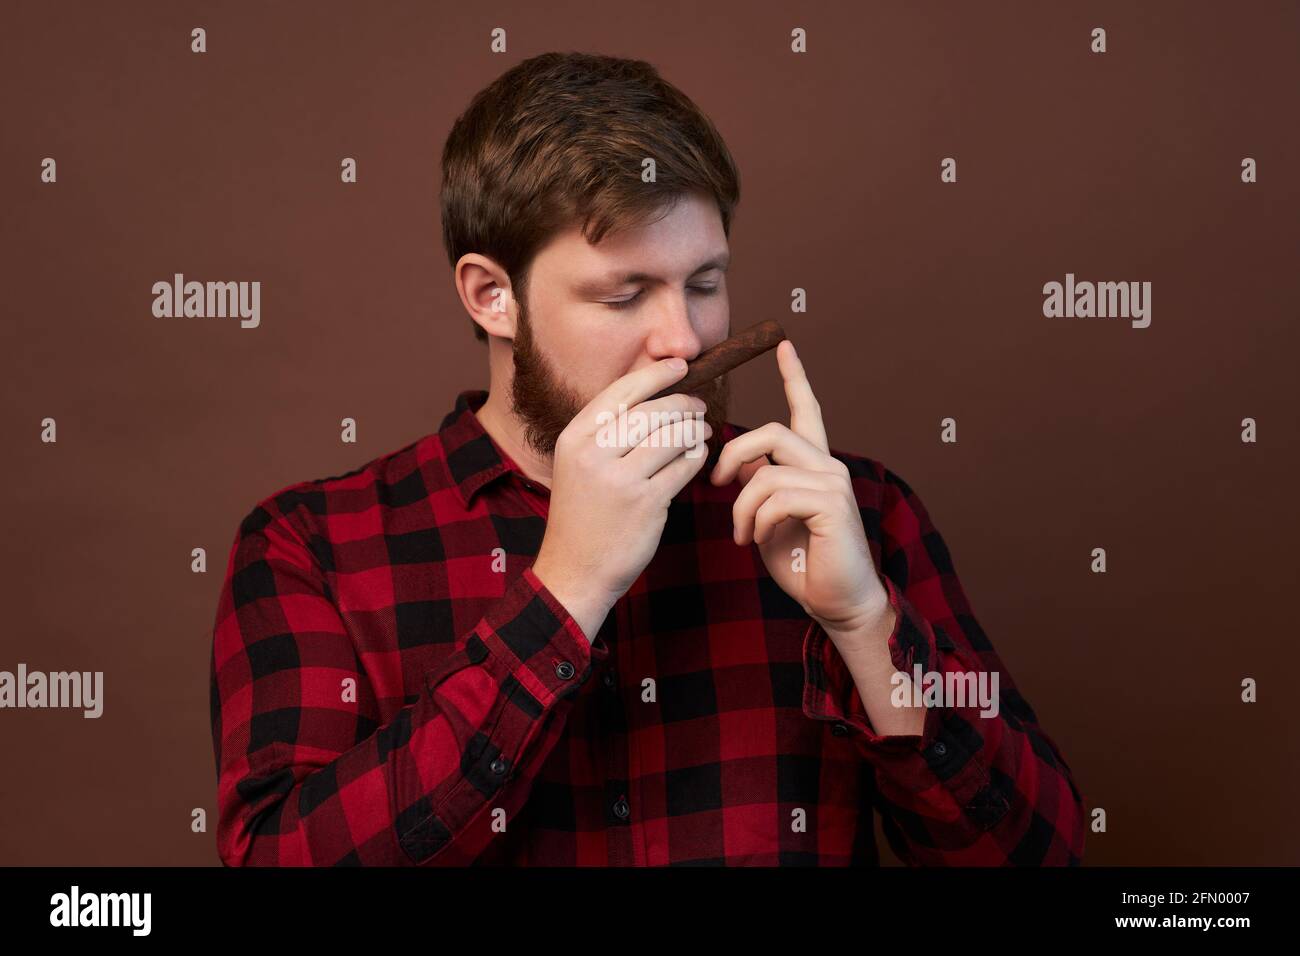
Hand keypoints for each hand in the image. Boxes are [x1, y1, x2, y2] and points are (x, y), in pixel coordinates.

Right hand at [533, 358, 711, 640]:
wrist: (575, 570)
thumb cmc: (583, 514)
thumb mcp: (578, 464)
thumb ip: (606, 431)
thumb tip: (653, 394)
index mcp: (575, 437)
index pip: (623, 392)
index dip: (656, 374)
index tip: (681, 365)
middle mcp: (594, 454)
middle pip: (653, 411)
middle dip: (683, 404)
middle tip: (699, 406)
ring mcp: (620, 479)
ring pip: (673, 437)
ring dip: (694, 430)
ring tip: (701, 431)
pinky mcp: (646, 503)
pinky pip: (683, 467)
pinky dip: (696, 457)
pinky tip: (697, 457)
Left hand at [709, 341, 889, 646]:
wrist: (836, 601)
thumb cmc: (802, 563)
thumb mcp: (768, 519)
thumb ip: (758, 488)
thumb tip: (739, 466)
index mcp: (814, 465)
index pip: (805, 410)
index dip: (795, 377)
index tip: (784, 347)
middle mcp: (828, 466)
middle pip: (771, 432)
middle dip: (732, 455)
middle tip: (716, 486)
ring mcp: (833, 483)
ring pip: (766, 470)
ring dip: (742, 507)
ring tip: (741, 535)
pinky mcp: (832, 505)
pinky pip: (776, 496)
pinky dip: (756, 520)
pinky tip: (756, 541)